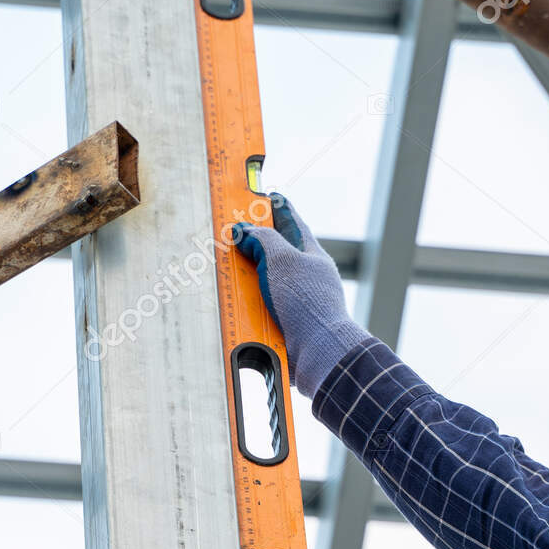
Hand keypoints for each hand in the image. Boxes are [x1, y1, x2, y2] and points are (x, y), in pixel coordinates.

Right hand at [234, 193, 367, 397]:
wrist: (320, 352)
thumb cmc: (307, 302)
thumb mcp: (282, 260)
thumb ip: (263, 241)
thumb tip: (244, 231)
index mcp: (312, 255)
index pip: (293, 223)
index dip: (278, 208)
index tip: (267, 196)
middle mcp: (307, 276)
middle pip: (277, 253)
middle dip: (256, 244)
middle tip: (236, 234)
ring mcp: (298, 300)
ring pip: (267, 282)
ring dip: (248, 278)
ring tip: (229, 271)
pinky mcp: (288, 323)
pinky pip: (262, 308)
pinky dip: (248, 304)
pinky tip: (237, 305)